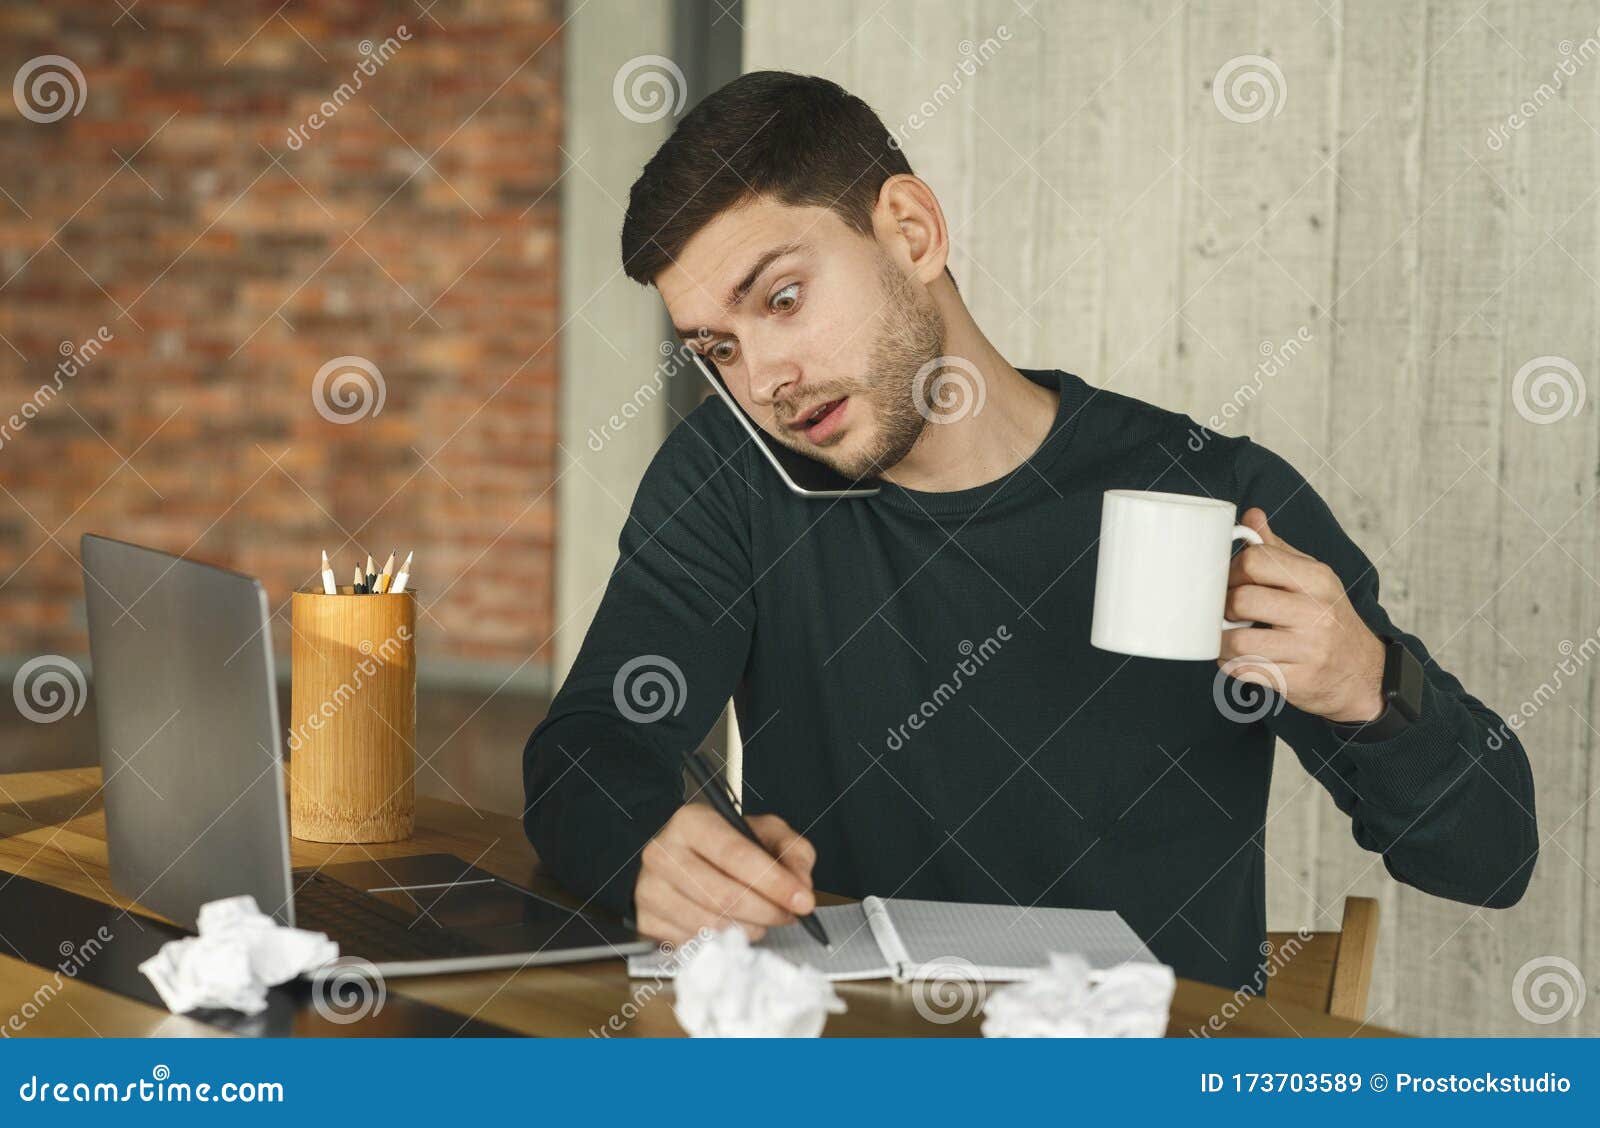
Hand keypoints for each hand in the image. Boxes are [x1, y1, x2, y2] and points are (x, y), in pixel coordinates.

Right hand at [634, 804, 816, 943]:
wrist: (680, 855)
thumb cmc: (724, 844)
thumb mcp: (764, 832)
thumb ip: (792, 851)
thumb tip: (801, 886)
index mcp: (691, 822)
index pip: (736, 855)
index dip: (774, 882)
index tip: (803, 901)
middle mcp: (663, 853)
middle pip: (723, 896)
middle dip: (767, 911)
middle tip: (788, 915)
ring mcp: (649, 889)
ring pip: (710, 925)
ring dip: (749, 929)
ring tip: (762, 919)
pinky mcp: (646, 920)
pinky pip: (694, 943)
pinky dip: (723, 942)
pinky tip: (734, 926)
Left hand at [1219, 508, 1386, 723]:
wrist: (1361, 672)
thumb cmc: (1327, 618)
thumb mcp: (1312, 578)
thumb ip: (1277, 549)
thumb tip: (1251, 517)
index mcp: (1317, 579)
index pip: (1256, 560)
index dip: (1231, 570)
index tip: (1229, 582)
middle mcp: (1316, 612)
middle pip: (1242, 600)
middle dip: (1223, 607)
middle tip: (1226, 612)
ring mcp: (1309, 649)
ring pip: (1238, 641)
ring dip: (1222, 640)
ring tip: (1228, 636)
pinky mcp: (1298, 680)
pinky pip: (1245, 671)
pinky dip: (1231, 665)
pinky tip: (1239, 657)